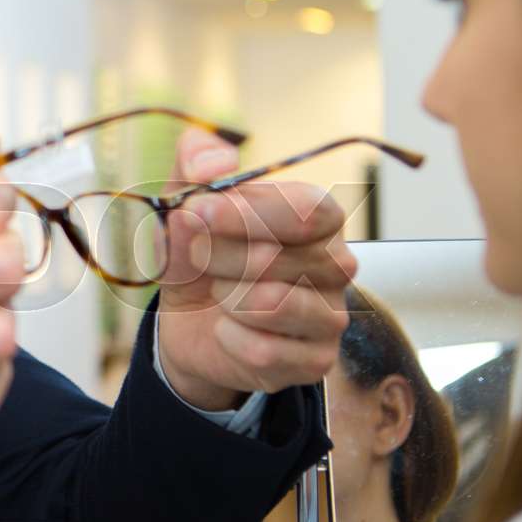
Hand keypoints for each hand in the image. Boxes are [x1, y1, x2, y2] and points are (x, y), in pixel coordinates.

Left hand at [156, 128, 356, 409]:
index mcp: (317, 216)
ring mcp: (331, 315)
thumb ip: (193, 166)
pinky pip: (265, 352)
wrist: (190, 324)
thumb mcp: (183, 203)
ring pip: (272, 305)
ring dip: (225, 297)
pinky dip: (229, 340)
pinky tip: (228, 330)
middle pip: (278, 257)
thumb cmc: (199, 253)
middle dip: (217, 257)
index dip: (247, 213)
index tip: (195, 210)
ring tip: (220, 292)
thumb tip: (215, 161)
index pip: (307, 211)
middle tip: (197, 256)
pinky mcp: (316, 361)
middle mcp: (337, 264)